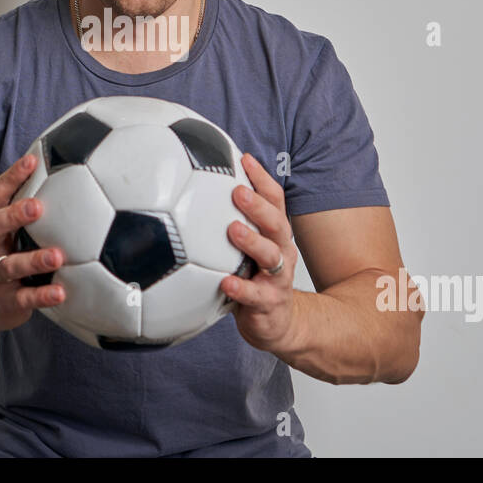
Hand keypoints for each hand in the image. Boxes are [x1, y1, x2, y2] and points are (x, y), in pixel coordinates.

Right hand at [0, 151, 66, 333]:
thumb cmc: (2, 255)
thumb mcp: (5, 229)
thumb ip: (25, 204)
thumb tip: (60, 167)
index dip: (11, 177)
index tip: (31, 161)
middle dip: (13, 215)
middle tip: (37, 207)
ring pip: (10, 266)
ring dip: (33, 260)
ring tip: (56, 256)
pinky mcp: (7, 301)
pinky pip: (24, 299)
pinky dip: (42, 296)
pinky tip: (61, 292)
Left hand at [220, 153, 297, 352]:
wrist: (278, 323)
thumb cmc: (256, 278)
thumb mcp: (251, 247)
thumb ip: (235, 221)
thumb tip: (201, 187)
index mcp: (276, 234)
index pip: (275, 200)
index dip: (262, 178)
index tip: (244, 158)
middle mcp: (281, 251)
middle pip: (277, 223)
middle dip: (258, 206)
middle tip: (237, 192)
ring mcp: (277, 278)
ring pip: (271, 256)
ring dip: (252, 241)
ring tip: (233, 230)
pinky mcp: (268, 303)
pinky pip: (255, 295)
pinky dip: (241, 288)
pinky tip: (225, 282)